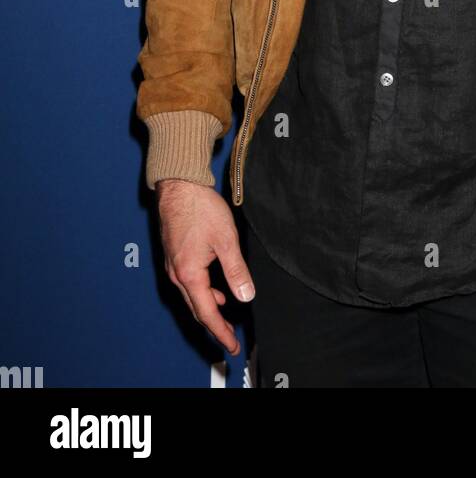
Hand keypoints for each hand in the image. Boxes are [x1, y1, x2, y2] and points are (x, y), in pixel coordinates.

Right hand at [155, 179, 254, 355]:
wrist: (179, 185)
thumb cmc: (200, 207)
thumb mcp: (226, 239)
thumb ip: (236, 270)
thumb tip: (246, 295)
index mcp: (189, 274)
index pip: (207, 313)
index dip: (220, 331)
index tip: (231, 345)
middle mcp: (177, 274)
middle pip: (196, 309)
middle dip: (214, 325)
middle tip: (229, 338)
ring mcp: (173, 265)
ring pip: (192, 296)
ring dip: (208, 308)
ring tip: (226, 316)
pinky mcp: (174, 255)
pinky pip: (188, 283)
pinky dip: (203, 292)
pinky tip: (216, 288)